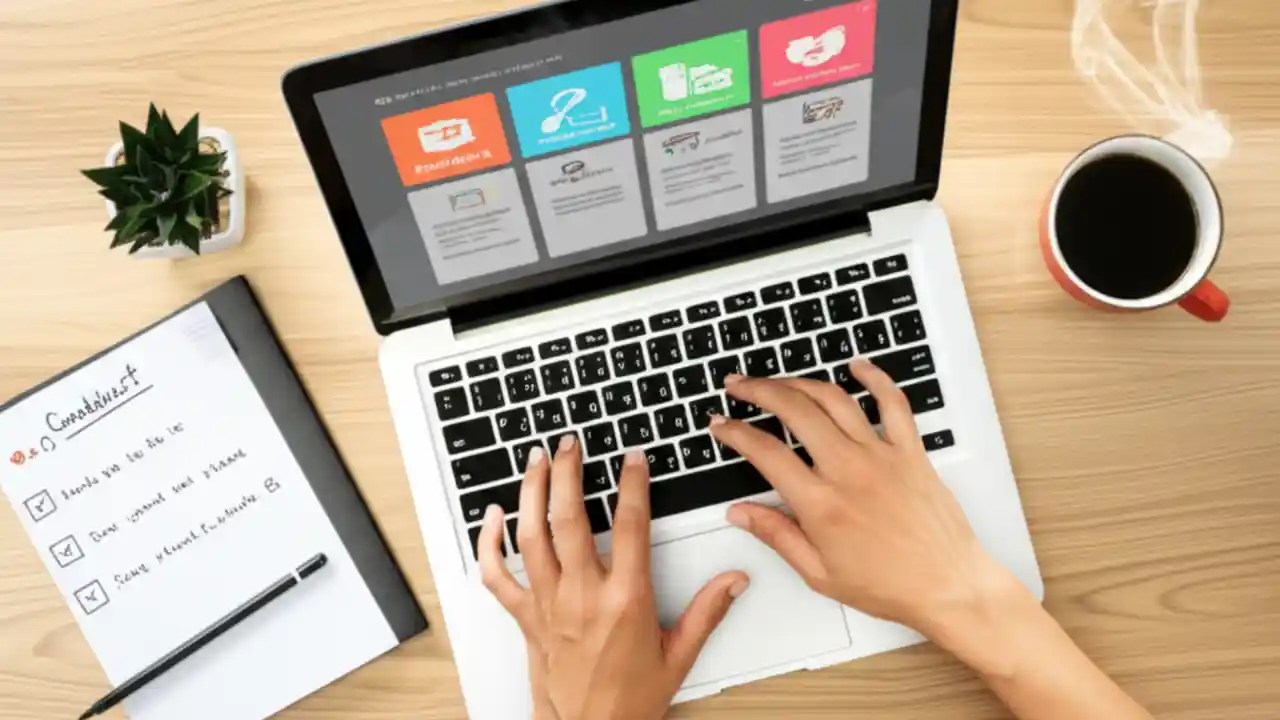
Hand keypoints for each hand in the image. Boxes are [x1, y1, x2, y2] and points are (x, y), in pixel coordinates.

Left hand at [478, 436, 749, 719]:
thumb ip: (708, 612)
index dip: (632, 485)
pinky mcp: (526, 617)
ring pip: (532, 537)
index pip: (629, 526)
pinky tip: (492, 517)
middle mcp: (582, 595)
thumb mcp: (679, 656)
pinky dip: (489, 543)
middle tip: (570, 443)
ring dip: (532, 493)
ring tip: (537, 461)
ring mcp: (549, 604)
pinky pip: (498, 575)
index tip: (633, 458)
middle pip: (569, 519)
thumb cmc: (630, 699)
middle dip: (568, 473)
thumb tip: (735, 579)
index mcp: (624, 600)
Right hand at [709, 359, 1010, 636]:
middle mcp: (849, 471)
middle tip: (739, 386)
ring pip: (834, 400)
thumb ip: (776, 535)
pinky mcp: (910, 452)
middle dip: (758, 391)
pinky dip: (875, 378)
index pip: (765, 452)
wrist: (948, 586)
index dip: (735, 432)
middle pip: (794, 411)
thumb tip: (740, 513)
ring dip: (799, 382)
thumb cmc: (889, 585)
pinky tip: (857, 366)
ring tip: (778, 379)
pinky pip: (893, 403)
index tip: (721, 424)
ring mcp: (882, 456)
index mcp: (821, 504)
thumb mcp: (819, 573)